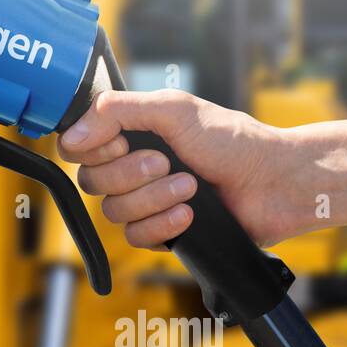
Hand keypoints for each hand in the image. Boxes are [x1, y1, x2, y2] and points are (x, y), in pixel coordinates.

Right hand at [57, 89, 293, 248]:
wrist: (274, 182)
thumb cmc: (232, 140)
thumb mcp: (174, 110)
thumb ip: (118, 111)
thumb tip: (73, 132)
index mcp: (130, 133)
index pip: (76, 146)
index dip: (91, 150)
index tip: (120, 143)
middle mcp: (131, 167)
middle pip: (91, 182)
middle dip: (131, 175)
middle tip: (168, 164)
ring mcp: (145, 201)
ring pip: (113, 211)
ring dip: (153, 199)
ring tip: (190, 188)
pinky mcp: (161, 231)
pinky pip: (136, 237)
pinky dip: (162, 224)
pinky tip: (189, 215)